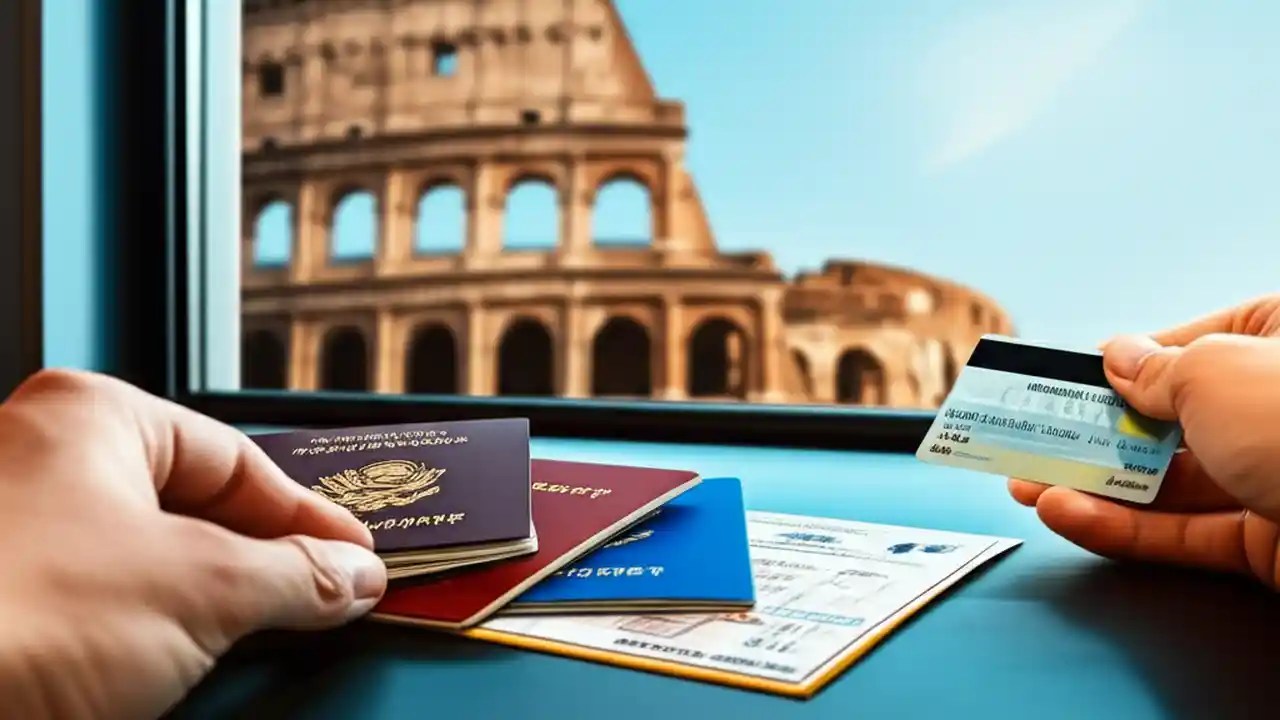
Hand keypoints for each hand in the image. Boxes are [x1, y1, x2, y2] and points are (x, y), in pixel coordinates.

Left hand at [0, 370, 386, 718]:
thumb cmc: (10, 618)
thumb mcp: (201, 590)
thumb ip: (296, 576)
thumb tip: (348, 576)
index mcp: (89, 417)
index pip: (235, 460)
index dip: (307, 516)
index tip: (353, 559)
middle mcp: (39, 465)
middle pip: (192, 513)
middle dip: (258, 568)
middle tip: (315, 605)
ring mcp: (12, 542)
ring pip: (144, 569)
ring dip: (205, 616)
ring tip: (246, 651)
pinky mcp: (1, 612)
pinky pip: (100, 615)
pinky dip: (150, 646)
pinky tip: (175, 678)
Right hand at [1009, 295, 1279, 588]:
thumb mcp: (1215, 370)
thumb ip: (1154, 369)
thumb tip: (1118, 357)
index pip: (1184, 347)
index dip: (1117, 366)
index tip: (1060, 383)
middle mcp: (1279, 407)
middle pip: (1167, 419)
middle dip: (1093, 432)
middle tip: (1030, 440)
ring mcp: (1277, 477)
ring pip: (1166, 482)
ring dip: (1093, 485)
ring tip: (1029, 485)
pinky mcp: (1270, 542)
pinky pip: (1182, 532)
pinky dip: (1121, 528)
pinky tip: (1070, 515)